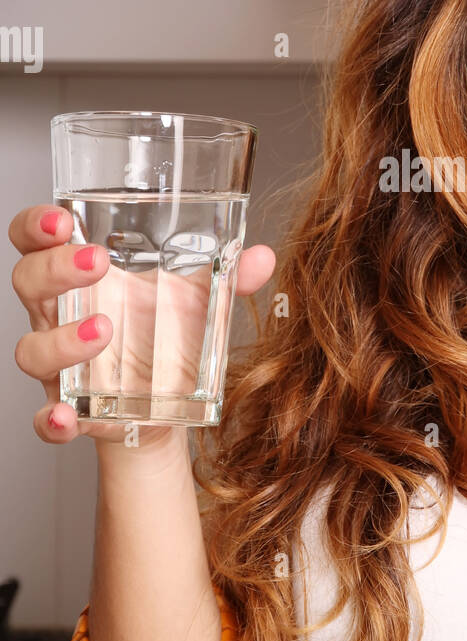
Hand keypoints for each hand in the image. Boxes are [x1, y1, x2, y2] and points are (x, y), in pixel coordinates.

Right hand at [9, 203, 275, 446]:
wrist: (169, 402)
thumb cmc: (169, 332)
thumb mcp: (198, 298)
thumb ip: (229, 275)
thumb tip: (262, 257)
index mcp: (81, 276)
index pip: (36, 239)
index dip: (35, 225)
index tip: (61, 220)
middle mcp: (60, 314)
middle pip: (29, 281)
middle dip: (55, 269)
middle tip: (96, 264)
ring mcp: (60, 364)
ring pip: (32, 348)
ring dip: (63, 339)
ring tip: (106, 332)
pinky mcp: (71, 409)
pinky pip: (43, 417)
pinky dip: (50, 420)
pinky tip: (67, 418)